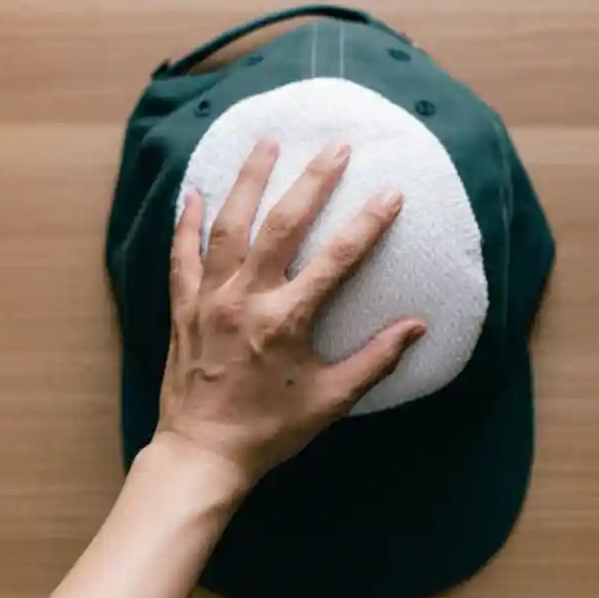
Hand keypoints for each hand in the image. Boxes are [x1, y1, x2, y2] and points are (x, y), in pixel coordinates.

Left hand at [154, 139, 426, 487]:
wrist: (202, 454)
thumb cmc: (270, 431)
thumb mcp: (331, 400)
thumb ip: (376, 360)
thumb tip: (417, 327)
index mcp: (286, 320)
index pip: (338, 258)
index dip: (368, 223)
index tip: (390, 192)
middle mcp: (245, 299)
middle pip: (282, 224)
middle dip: (312, 180)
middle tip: (335, 146)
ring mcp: (209, 299)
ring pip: (228, 224)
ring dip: (249, 180)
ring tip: (267, 143)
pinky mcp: (182, 307)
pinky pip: (181, 254)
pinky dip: (186, 220)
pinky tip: (194, 190)